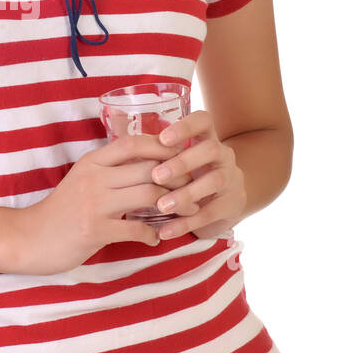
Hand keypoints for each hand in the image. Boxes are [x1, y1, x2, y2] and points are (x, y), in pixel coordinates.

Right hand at [14, 130, 195, 275]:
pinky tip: (155, 238)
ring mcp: (95, 204)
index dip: (162, 146)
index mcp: (92, 162)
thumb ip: (108, 171)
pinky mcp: (95, 230)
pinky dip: (153, 235)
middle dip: (178, 178)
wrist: (29, 238)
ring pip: (149, 195)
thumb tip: (146, 164)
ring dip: (175, 205)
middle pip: (149, 168)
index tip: (181, 156)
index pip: (133, 142)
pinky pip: (136, 229)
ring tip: (184, 213)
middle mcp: (94, 178)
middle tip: (193, 188)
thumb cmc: (61, 211)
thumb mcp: (81, 180)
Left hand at [149, 109, 246, 241]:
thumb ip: (160, 153)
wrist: (225, 202)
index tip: (163, 138)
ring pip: (214, 181)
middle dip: (183, 162)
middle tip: (157, 175)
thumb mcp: (180, 160)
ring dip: (185, 193)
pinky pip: (210, 213)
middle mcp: (223, 155)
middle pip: (210, 149)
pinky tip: (165, 231)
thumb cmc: (191, 176)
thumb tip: (120, 150)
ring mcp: (231, 179)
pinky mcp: (231, 205)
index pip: (203, 120)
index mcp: (208, 138)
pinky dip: (186, 223)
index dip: (185, 127)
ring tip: (161, 205)